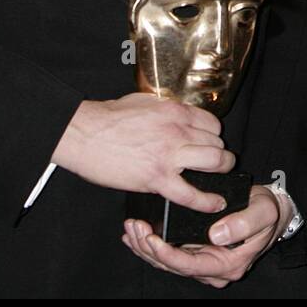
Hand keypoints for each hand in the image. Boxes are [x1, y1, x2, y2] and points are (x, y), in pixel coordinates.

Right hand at [51, 93, 233, 212]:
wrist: (85, 134)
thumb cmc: (109, 118)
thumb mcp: (145, 102)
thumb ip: (167, 110)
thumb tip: (178, 116)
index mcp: (175, 112)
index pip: (212, 124)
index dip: (214, 134)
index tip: (210, 141)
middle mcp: (178, 131)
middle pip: (216, 143)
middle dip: (220, 152)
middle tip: (216, 161)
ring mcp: (169, 156)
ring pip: (215, 162)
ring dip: (222, 170)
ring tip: (220, 176)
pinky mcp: (157, 178)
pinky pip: (191, 194)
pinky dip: (207, 202)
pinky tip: (215, 204)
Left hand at [122, 183, 289, 287]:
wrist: (270, 211)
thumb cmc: (267, 211)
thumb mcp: (263, 213)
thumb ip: (244, 223)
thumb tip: (216, 234)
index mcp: (227, 264)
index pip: (189, 265)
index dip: (167, 254)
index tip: (152, 239)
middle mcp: (212, 269)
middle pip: (172, 266)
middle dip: (149, 249)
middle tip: (134, 228)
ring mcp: (203, 261)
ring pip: (167, 262)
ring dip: (145, 247)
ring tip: (131, 228)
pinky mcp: (196, 251)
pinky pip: (169, 253)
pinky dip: (151, 244)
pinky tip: (137, 235)